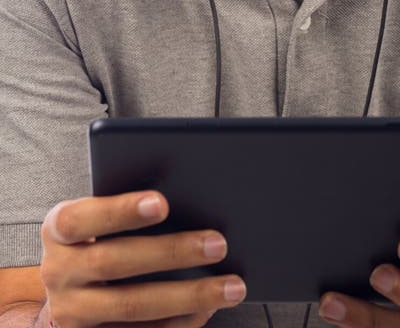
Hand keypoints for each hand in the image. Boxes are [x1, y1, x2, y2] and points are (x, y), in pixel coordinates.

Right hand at [40, 191, 246, 327]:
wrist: (69, 293)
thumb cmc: (98, 236)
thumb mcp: (98, 216)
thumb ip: (126, 207)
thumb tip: (188, 195)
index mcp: (58, 229)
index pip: (82, 218)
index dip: (121, 210)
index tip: (163, 203)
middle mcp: (58, 271)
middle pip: (114, 262)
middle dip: (171, 252)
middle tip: (218, 243)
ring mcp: (72, 313)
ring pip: (132, 304)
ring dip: (188, 295)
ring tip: (231, 285)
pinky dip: (180, 322)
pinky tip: (209, 308)